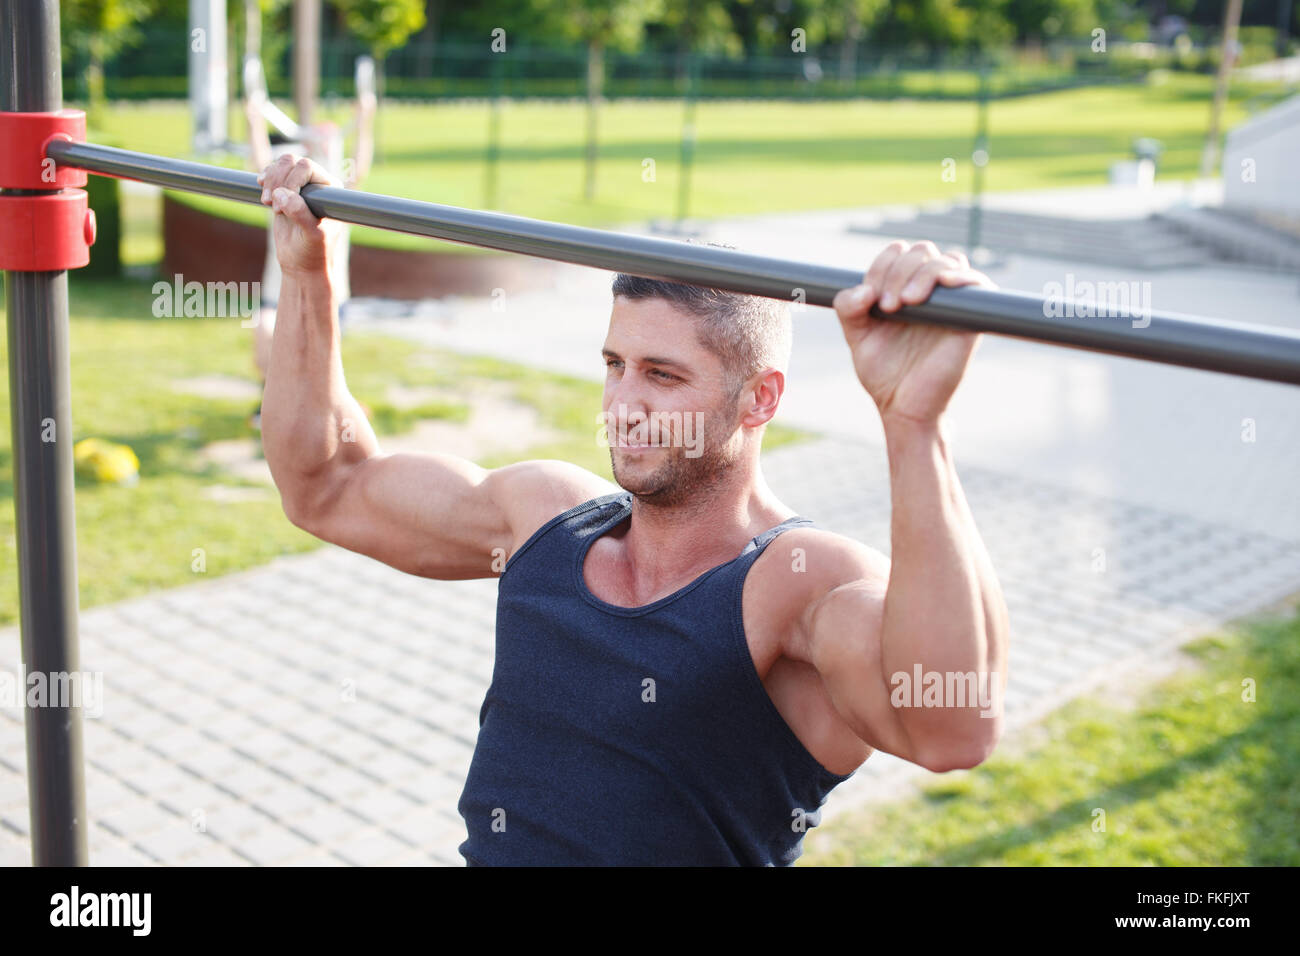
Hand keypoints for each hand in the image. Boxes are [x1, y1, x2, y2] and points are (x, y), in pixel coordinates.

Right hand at [257, 153, 345, 280]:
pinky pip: (273, 172)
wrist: (301, 262)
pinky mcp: (286, 190)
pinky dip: (265, 179)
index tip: (283, 207)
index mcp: (331, 189)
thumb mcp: (311, 234)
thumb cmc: (314, 250)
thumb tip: (281, 195)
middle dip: (277, 180)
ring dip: (270, 180)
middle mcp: (318, 183)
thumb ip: (299, 213)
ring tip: (267, 203)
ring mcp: (301, 185)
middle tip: (272, 207)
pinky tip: (262, 190)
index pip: (307, 167)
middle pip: (291, 162)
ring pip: (281, 165)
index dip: (291, 181)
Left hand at [832, 240, 995, 425]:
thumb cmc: (883, 372)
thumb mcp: (857, 335)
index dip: (881, 266)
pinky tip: (943, 285)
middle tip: (888, 306)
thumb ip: (849, 308)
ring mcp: (951, 302)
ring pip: (947, 260)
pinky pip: (976, 282)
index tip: (870, 296)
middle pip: (922, 251)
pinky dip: (961, 276)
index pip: (897, 253)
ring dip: (922, 273)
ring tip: (905, 303)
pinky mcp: (970, 318)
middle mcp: (928, 290)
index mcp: (901, 287)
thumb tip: (863, 290)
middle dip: (899, 271)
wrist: (903, 405)